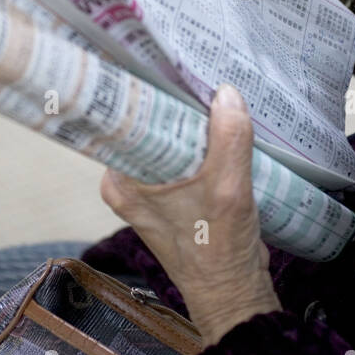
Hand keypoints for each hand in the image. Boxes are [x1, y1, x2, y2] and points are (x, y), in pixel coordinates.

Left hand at [98, 83, 281, 345]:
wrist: (234, 293)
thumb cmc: (217, 249)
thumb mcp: (228, 188)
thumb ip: (228, 139)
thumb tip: (226, 94)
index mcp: (123, 181)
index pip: (121, 121)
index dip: (139, 91)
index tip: (156, 61)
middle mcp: (130, 183)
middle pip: (148, 127)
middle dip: (172, 103)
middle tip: (191, 70)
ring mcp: (152, 191)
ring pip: (170, 140)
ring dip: (192, 124)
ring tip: (209, 92)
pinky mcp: (176, 196)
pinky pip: (187, 156)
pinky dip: (204, 143)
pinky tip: (223, 125)